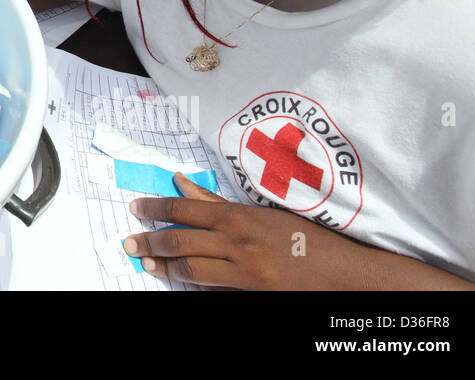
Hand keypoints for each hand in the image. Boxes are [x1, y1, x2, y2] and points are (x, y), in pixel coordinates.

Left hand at [123, 172, 370, 289]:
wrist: (346, 273)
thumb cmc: (306, 236)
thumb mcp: (263, 211)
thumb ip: (216, 200)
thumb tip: (180, 181)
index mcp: (239, 216)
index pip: (185, 209)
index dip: (156, 209)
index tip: (136, 208)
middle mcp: (238, 243)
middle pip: (180, 242)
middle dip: (150, 241)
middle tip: (129, 242)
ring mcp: (244, 272)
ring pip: (191, 270)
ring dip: (164, 267)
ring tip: (146, 263)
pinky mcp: (251, 293)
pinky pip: (213, 289)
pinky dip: (193, 286)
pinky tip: (179, 282)